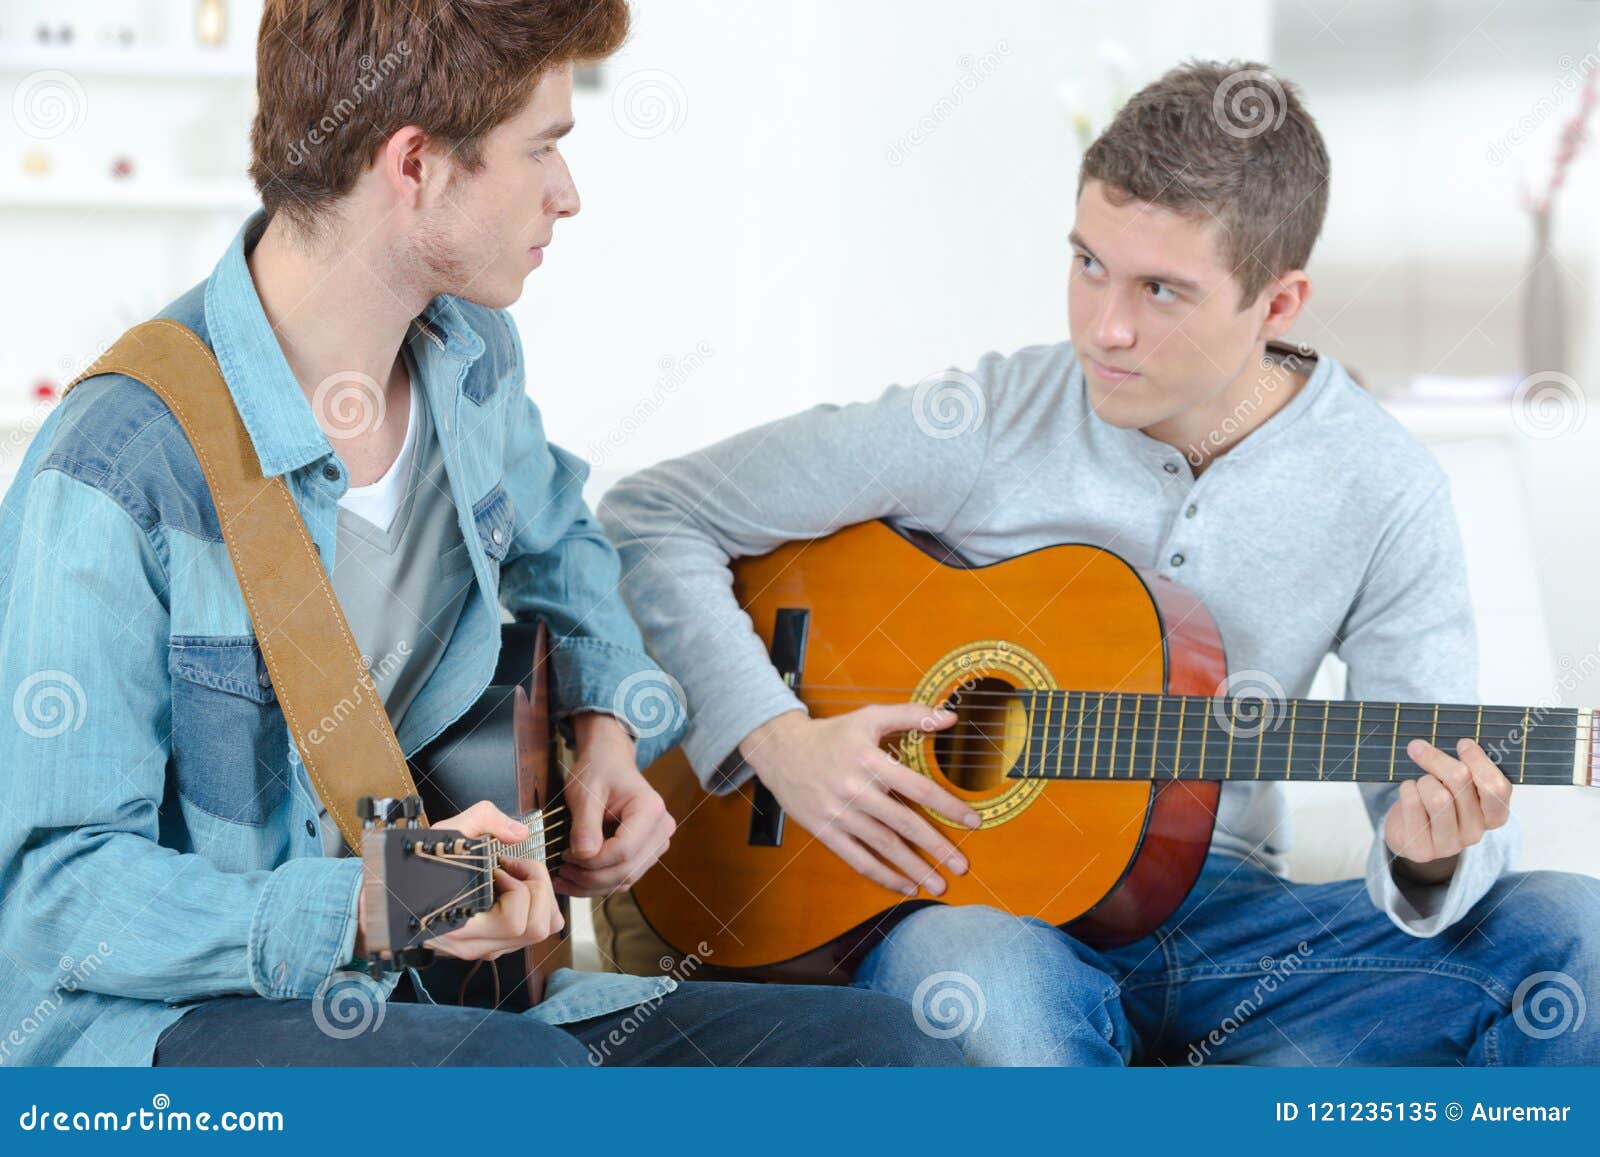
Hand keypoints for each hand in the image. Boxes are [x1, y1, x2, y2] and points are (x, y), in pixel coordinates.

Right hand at [357, 801, 562, 961]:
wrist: (384, 900)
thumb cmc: (413, 868)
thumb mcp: (444, 832)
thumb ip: (484, 819)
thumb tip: (519, 832)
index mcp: (465, 927)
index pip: (517, 920)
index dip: (518, 884)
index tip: (498, 863)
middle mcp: (479, 945)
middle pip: (538, 928)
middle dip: (537, 888)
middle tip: (513, 867)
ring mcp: (487, 948)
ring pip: (541, 931)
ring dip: (538, 897)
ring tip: (513, 876)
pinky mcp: (493, 945)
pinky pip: (531, 930)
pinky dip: (533, 906)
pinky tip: (510, 888)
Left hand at [553, 712, 674, 896]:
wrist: (609, 762)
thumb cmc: (598, 771)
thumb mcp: (585, 792)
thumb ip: (584, 824)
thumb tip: (583, 856)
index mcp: (651, 810)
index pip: (624, 850)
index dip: (593, 861)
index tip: (565, 855)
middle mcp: (661, 830)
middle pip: (626, 870)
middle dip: (589, 877)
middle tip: (561, 870)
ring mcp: (656, 845)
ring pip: (624, 880)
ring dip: (591, 886)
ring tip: (563, 877)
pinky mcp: (644, 855)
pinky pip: (622, 878)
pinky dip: (597, 883)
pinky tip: (574, 879)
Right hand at [739, 706, 980, 896]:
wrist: (782, 752)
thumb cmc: (832, 735)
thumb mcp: (870, 717)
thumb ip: (911, 715)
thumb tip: (951, 717)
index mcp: (870, 761)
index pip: (918, 789)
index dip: (948, 806)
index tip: (973, 822)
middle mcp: (856, 790)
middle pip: (905, 824)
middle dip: (937, 847)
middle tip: (963, 865)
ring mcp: (840, 814)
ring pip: (884, 847)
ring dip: (914, 868)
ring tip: (940, 883)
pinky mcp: (826, 832)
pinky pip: (859, 860)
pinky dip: (883, 876)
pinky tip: (905, 886)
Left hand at [1385, 737, 1513, 885]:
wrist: (1407, 832)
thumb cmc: (1436, 798)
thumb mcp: (1456, 784)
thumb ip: (1466, 768)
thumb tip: (1465, 744)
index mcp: (1493, 815)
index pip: (1497, 788)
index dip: (1478, 761)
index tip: (1462, 743)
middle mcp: (1475, 833)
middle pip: (1461, 782)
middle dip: (1437, 759)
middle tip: (1418, 747)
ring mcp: (1450, 845)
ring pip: (1438, 796)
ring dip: (1423, 780)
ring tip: (1419, 783)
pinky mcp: (1422, 849)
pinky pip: (1414, 805)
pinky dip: (1407, 789)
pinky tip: (1408, 791)